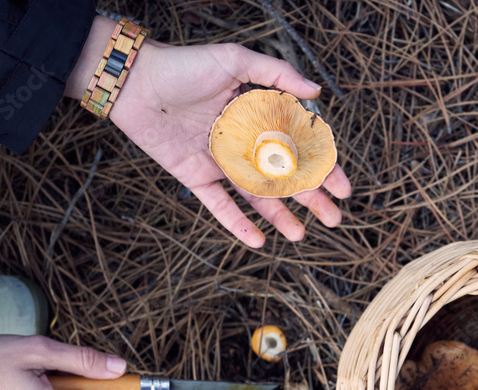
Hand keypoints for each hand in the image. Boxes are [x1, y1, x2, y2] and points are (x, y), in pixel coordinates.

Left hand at [68, 16, 351, 247]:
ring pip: (257, 196)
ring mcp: (222, 163)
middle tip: (333, 219)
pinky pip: (220, 206)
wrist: (135, 81)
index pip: (300, 148)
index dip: (323, 168)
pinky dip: (237, 223)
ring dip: (280, 217)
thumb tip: (317, 91)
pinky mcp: (197, 177)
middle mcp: (244, 143)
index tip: (342, 188)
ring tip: (300, 235)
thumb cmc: (184, 65)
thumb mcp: (234, 60)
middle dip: (311, 199)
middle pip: (285, 178)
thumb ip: (277, 74)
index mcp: (259, 118)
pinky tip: (257, 241)